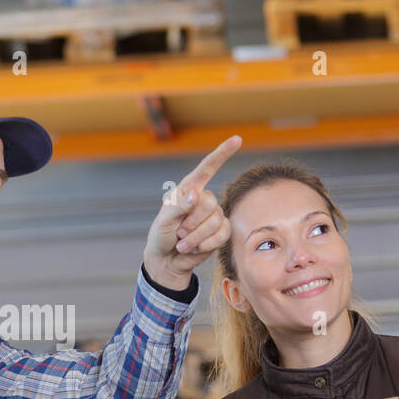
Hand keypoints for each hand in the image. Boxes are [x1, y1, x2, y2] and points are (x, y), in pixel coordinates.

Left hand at [143, 135, 242, 289]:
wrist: (167, 260)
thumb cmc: (162, 236)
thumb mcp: (163, 221)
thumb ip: (177, 207)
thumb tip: (194, 195)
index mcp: (188, 190)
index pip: (207, 168)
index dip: (222, 153)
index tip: (237, 139)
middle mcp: (203, 199)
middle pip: (209, 203)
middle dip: (192, 222)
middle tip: (179, 232)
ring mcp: (214, 215)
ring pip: (215, 221)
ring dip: (196, 237)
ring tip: (182, 242)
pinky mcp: (221, 232)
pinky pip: (221, 235)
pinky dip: (205, 244)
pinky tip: (193, 248)